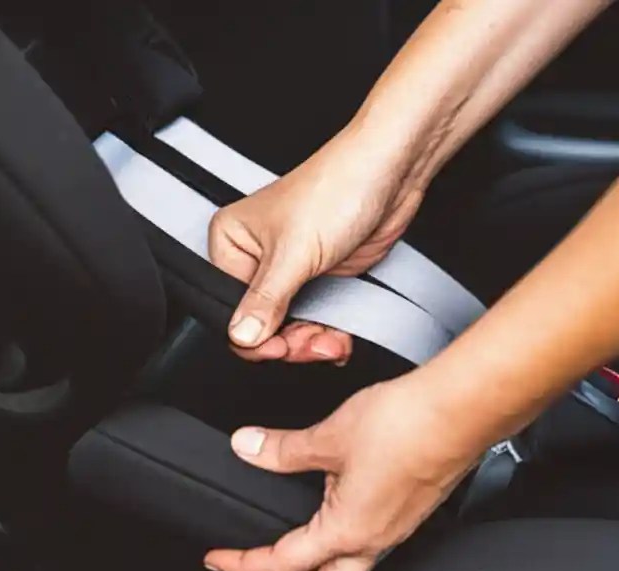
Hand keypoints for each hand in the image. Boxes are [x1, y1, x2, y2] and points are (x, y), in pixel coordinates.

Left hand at [203, 375, 484, 570]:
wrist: (461, 411)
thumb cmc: (407, 425)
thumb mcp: (328, 436)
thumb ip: (283, 448)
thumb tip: (248, 448)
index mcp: (347, 531)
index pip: (283, 561)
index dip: (245, 564)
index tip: (219, 562)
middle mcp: (375, 539)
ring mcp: (398, 527)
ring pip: (353, 570)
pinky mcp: (414, 509)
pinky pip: (374, 546)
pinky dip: (350, 551)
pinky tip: (348, 531)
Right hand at [209, 131, 425, 363]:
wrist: (390, 174)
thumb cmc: (338, 187)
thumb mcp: (295, 252)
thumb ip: (266, 300)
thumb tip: (241, 335)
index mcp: (232, 241)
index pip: (228, 306)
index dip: (253, 335)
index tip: (278, 347)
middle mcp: (256, 256)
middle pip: (259, 324)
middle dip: (289, 341)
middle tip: (312, 344)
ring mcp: (289, 270)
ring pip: (288, 328)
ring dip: (311, 343)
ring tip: (331, 341)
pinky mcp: (318, 278)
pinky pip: (314, 320)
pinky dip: (327, 335)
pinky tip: (338, 338)